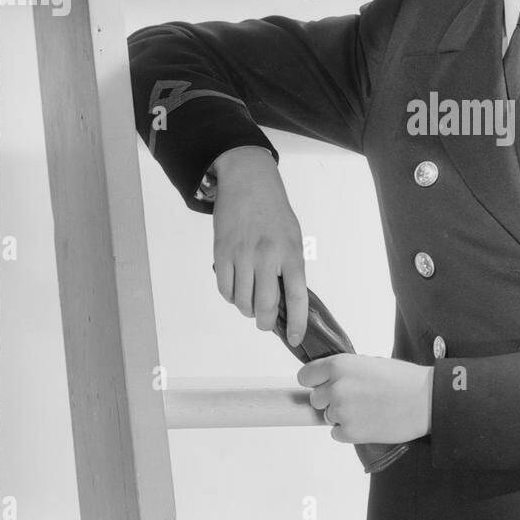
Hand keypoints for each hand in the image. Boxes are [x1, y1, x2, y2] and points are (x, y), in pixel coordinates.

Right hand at [210, 146, 308, 343]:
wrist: (248, 182)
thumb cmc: (275, 212)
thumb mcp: (293, 238)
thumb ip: (290, 267)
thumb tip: (287, 301)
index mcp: (291, 253)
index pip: (297, 297)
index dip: (297, 323)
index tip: (296, 338)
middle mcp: (267, 256)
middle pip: (266, 306)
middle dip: (266, 322)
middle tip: (266, 323)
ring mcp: (242, 255)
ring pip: (242, 301)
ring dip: (247, 309)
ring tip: (251, 303)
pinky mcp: (221, 253)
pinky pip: (224, 288)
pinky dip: (230, 296)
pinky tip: (236, 290)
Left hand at [298, 355, 432, 443]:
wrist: (426, 400)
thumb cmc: (403, 379)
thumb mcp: (368, 363)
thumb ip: (345, 371)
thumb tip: (329, 382)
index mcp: (339, 365)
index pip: (305, 376)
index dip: (314, 382)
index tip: (322, 385)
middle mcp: (336, 388)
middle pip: (315, 399)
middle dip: (330, 400)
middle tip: (354, 399)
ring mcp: (341, 412)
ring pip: (327, 417)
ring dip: (341, 416)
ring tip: (366, 411)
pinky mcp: (350, 433)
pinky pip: (337, 434)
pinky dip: (349, 431)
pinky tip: (368, 422)